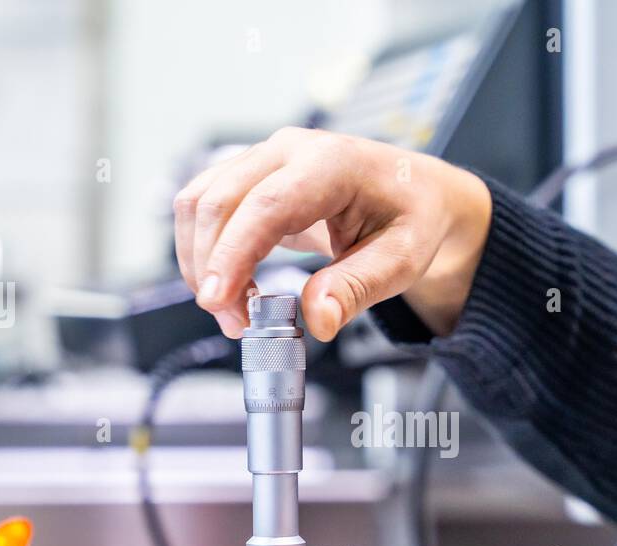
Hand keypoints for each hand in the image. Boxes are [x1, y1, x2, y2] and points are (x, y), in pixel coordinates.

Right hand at [173, 127, 491, 340]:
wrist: (415, 194)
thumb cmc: (412, 219)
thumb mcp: (402, 261)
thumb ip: (357, 288)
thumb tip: (317, 319)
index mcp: (332, 163)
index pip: (266, 205)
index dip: (233, 253)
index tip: (218, 299)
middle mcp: (290, 151)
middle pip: (219, 201)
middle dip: (211, 267)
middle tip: (234, 323)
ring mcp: (266, 158)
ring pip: (200, 201)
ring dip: (202, 261)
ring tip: (233, 312)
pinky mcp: (251, 176)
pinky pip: (206, 206)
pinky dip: (206, 250)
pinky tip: (231, 287)